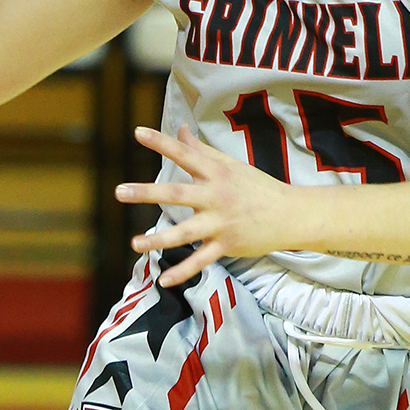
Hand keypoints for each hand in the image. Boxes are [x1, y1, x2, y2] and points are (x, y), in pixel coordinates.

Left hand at [120, 126, 298, 286]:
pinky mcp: (226, 245)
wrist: (290, 214)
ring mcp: (220, 223)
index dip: (161, 143)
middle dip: (147, 193)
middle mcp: (216, 197)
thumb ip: (202, 150)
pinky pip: (200, 261)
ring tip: (134, 243)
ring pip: (184, 233)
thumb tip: (181, 129)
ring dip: (158, 239)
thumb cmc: (258, 187)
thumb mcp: (232, 164)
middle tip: (119, 191)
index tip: (137, 133)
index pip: (184, 155)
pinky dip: (182, 272)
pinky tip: (163, 280)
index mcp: (216, 174)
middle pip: (177, 194)